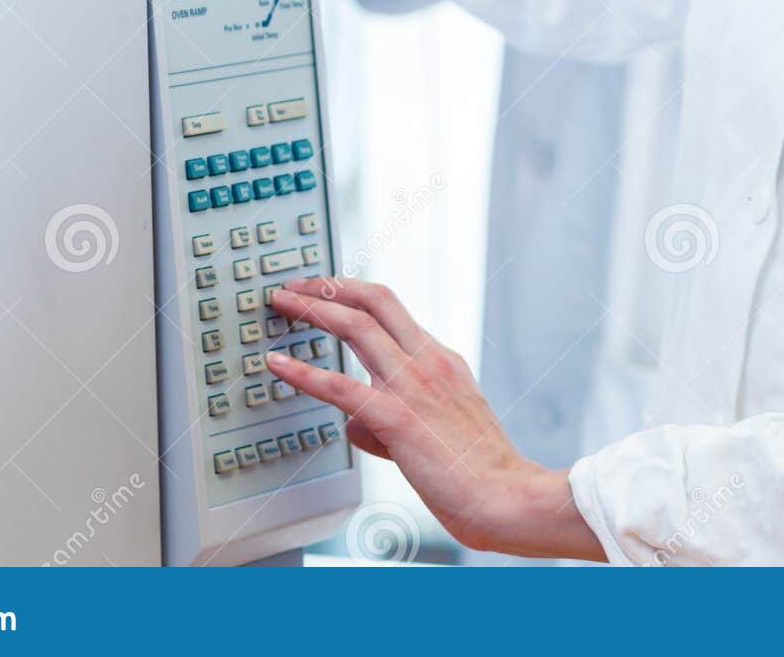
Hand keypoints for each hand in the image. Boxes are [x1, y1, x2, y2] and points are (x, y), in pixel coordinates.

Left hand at [265, 277, 604, 560]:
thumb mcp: (443, 425)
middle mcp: (427, 361)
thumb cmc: (478, 471)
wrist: (506, 497)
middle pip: (373, 299)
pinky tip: (278, 365)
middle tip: (295, 285)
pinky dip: (304, 372)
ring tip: (282, 305)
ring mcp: (413, 386)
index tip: (324, 290)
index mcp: (441, 359)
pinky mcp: (398, 418)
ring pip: (356, 328)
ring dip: (312, 310)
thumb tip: (355, 422)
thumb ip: (397, 412)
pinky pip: (341, 386)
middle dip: (329, 285)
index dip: (352, 292)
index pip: (391, 308)